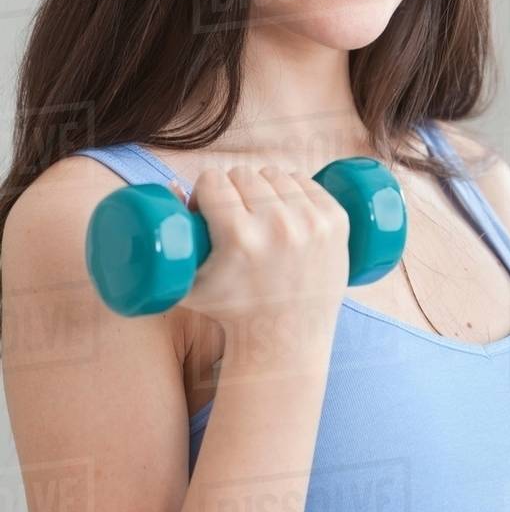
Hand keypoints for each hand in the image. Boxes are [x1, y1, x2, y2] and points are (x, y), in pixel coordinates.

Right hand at [164, 166, 350, 341]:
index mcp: (239, 238)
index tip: (208, 208)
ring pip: (275, 174)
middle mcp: (277, 226)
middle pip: (243, 174)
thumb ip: (172, 237)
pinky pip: (307, 182)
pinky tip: (288, 210)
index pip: (213, 180)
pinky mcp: (336, 221)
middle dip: (233, 190)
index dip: (205, 192)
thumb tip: (172, 188)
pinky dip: (295, 190)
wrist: (287, 338)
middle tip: (235, 215)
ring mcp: (311, 223)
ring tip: (261, 215)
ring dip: (264, 188)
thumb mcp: (189, 283)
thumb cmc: (231, 311)